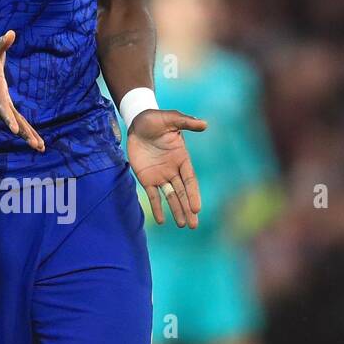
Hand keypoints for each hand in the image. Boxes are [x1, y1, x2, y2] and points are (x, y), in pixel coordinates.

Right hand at [0, 30, 44, 152]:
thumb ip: (1, 42)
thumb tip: (11, 33)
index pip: (3, 107)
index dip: (9, 118)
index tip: (14, 130)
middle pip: (13, 121)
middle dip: (24, 133)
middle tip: (36, 145)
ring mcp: (1, 108)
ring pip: (16, 125)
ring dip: (28, 136)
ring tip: (41, 148)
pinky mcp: (5, 110)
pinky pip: (17, 123)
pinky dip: (26, 132)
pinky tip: (36, 141)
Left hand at [127, 107, 206, 226]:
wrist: (138, 123)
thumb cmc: (156, 120)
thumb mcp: (171, 119)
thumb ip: (186, 123)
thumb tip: (204, 124)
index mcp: (182, 159)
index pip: (189, 180)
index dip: (193, 194)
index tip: (196, 208)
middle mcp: (173, 170)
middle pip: (182, 193)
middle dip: (187, 208)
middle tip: (193, 225)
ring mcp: (160, 176)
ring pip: (170, 197)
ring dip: (176, 211)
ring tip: (181, 225)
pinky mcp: (146, 178)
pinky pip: (152, 196)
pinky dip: (156, 208)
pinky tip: (161, 220)